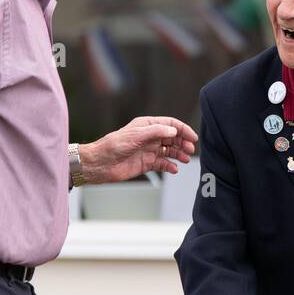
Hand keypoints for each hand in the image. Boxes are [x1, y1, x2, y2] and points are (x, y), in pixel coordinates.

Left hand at [80, 116, 197, 183]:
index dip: (183, 130)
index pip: (170, 125)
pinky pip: (162, 164)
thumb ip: (156, 132)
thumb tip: (173, 132)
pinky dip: (170, 166)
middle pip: (172, 138)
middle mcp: (150, 137)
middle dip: (183, 143)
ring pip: (169, 151)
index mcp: (147, 126)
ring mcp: (149, 150)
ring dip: (179, 154)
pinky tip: (174, 169)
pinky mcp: (147, 163)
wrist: (101, 163)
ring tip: (185, 159)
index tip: (192, 138)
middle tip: (190, 150)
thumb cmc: (113, 146)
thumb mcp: (136, 135)